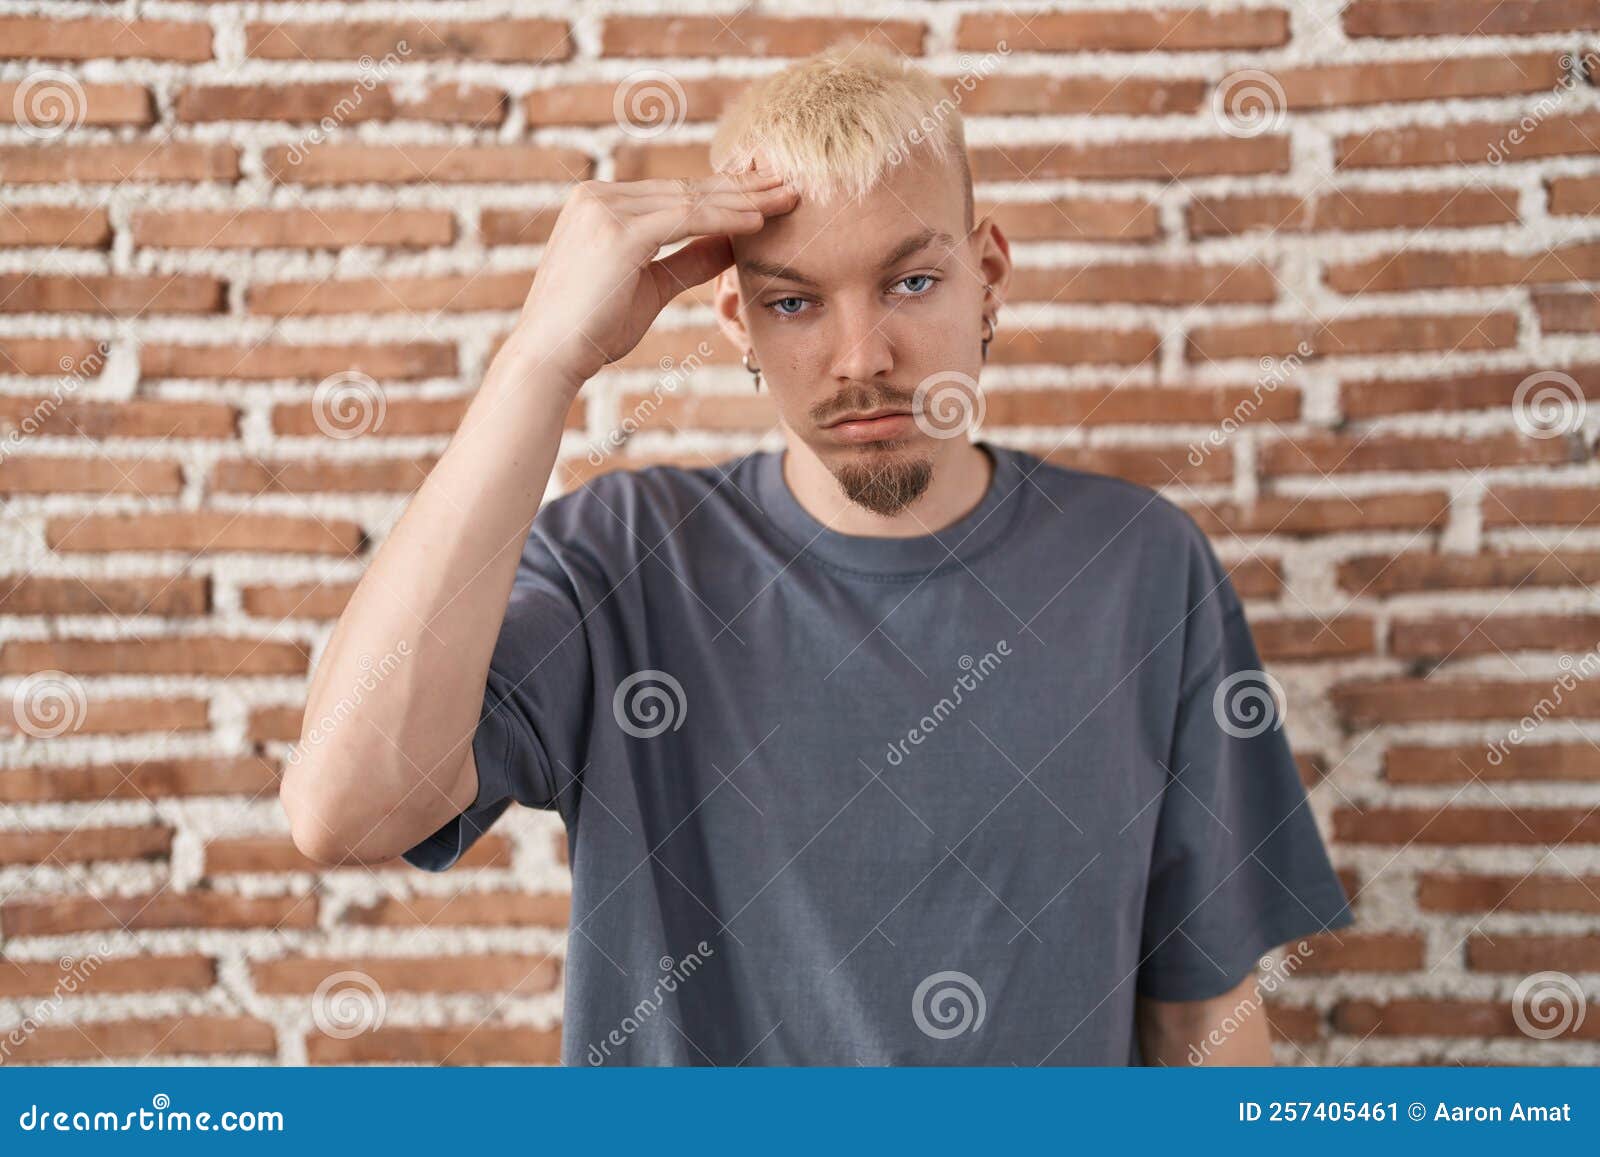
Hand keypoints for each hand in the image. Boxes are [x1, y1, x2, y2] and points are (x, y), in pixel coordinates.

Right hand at [508, 168, 797, 389]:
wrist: (551, 357)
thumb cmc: (594, 329)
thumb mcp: (651, 286)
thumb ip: (689, 259)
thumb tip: (733, 241)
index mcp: (599, 203)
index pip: (674, 193)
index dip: (724, 192)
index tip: (765, 193)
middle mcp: (598, 196)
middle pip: (686, 189)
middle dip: (742, 187)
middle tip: (789, 183)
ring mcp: (604, 209)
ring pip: (690, 200)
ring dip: (744, 199)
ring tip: (787, 198)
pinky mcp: (617, 231)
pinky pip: (685, 218)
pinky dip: (725, 218)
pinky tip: (759, 221)